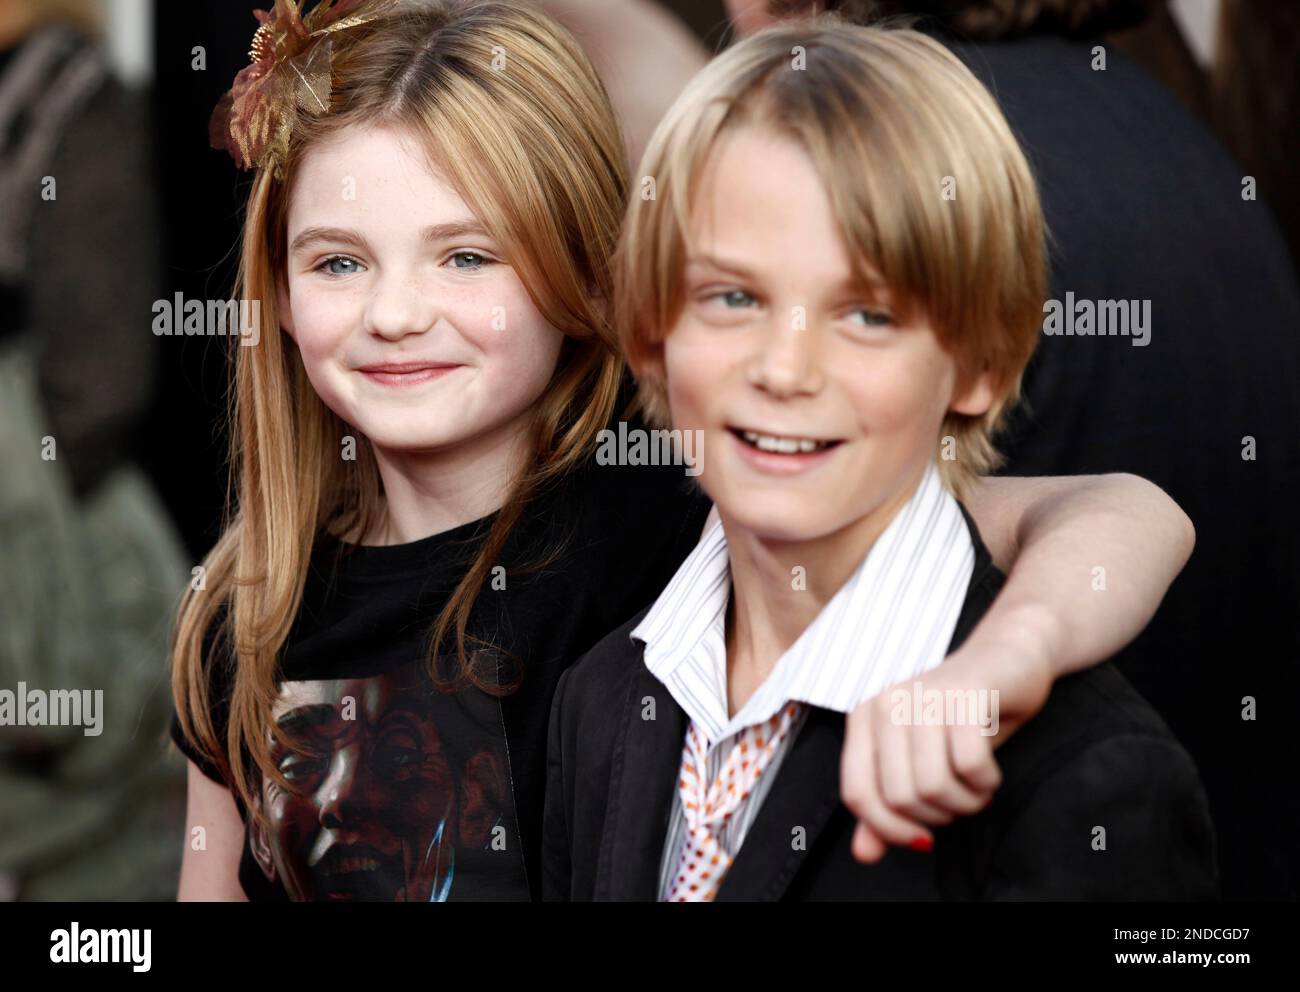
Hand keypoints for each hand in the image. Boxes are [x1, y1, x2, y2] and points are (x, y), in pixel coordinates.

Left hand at [839, 637, 1052, 861]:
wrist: (1008, 660)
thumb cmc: (961, 719)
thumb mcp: (920, 764)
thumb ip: (888, 807)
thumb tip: (864, 854)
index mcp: (864, 720)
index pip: (857, 795)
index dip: (890, 830)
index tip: (923, 838)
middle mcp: (887, 704)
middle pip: (900, 797)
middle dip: (939, 815)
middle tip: (960, 800)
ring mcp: (924, 696)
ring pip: (933, 786)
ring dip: (966, 802)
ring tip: (977, 788)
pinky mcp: (964, 695)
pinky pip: (971, 766)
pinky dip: (986, 782)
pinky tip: (990, 772)